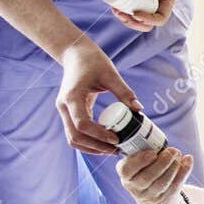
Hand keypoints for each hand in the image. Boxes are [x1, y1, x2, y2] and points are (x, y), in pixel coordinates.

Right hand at [54, 40, 139, 154]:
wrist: (76, 54)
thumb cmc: (93, 61)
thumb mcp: (110, 74)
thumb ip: (124, 92)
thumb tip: (139, 109)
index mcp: (72, 97)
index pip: (82, 124)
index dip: (99, 135)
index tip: (116, 139)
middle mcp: (64, 107)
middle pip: (75, 137)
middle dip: (96, 147)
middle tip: (117, 149)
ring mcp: (64, 111)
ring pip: (73, 139)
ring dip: (91, 148)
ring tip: (112, 149)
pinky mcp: (68, 113)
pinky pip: (76, 133)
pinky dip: (88, 142)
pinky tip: (105, 143)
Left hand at [111, 0, 188, 31]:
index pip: (161, 17)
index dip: (148, 19)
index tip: (135, 13)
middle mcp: (158, 3)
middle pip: (147, 23)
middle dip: (133, 22)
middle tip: (120, 14)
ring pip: (137, 18)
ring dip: (125, 18)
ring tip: (114, 9)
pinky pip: (130, 6)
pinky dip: (122, 8)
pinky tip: (113, 5)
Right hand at [120, 145, 194, 203]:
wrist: (155, 200)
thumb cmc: (146, 172)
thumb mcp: (140, 164)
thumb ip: (147, 152)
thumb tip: (166, 147)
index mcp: (127, 176)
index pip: (127, 170)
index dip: (139, 161)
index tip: (152, 153)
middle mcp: (136, 188)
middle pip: (147, 177)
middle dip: (162, 162)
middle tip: (172, 150)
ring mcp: (150, 196)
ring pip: (162, 183)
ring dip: (173, 167)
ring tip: (177, 155)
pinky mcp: (165, 199)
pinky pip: (175, 186)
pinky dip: (184, 172)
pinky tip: (188, 160)